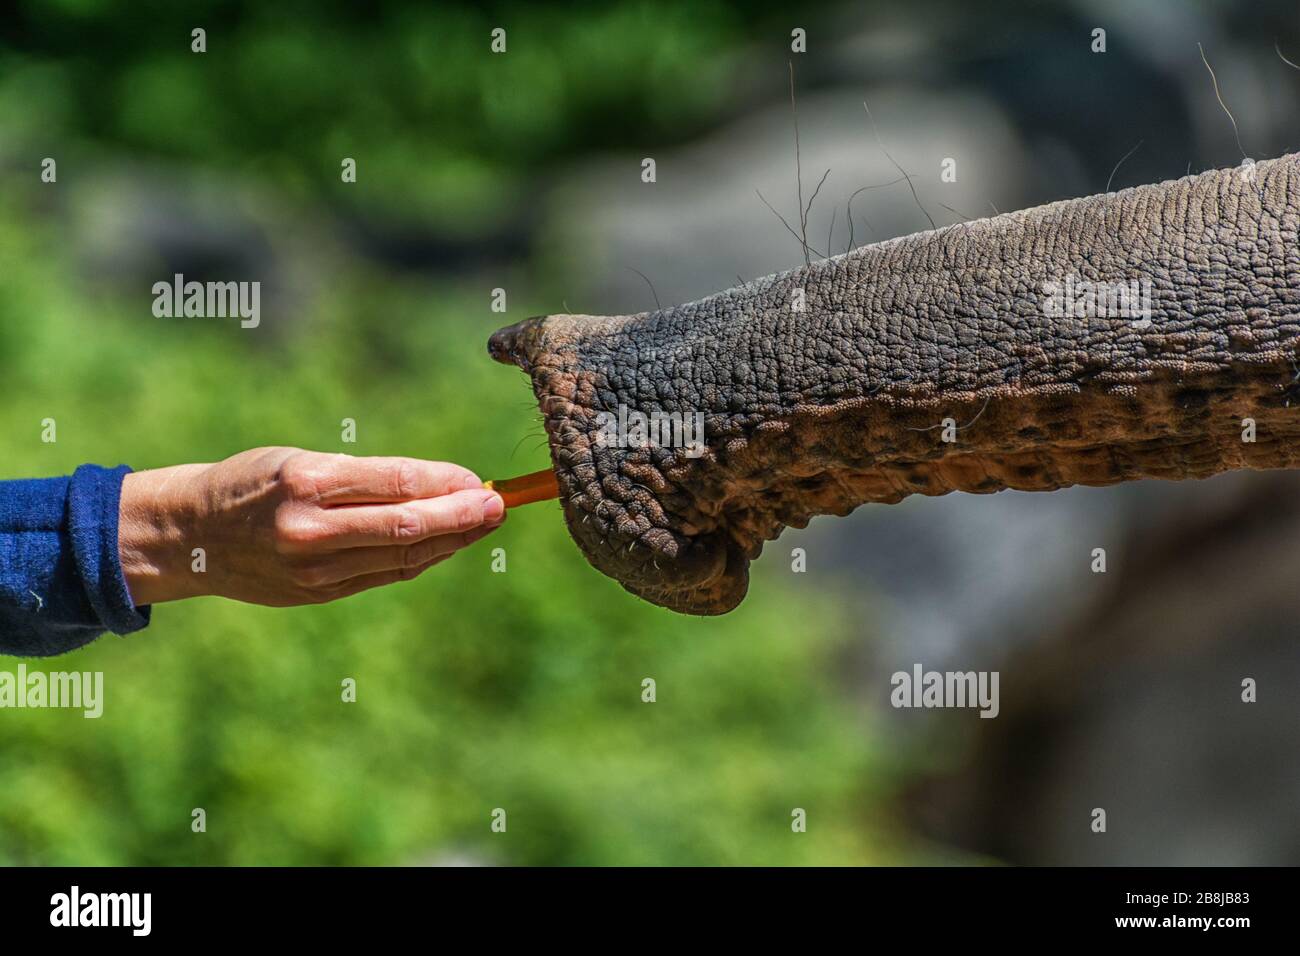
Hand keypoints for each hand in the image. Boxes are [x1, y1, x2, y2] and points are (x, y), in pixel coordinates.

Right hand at [117, 447, 504, 606]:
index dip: (443, 483)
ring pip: (400, 555)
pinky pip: (384, 574)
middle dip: (461, 516)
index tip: (477, 479)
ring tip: (485, 523)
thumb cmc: (251, 484)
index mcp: (304, 484)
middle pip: (405, 525)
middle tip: (500, 504)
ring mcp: (314, 569)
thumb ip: (364, 476)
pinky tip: (448, 544)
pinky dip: (422, 558)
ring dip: (451, 540)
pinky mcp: (318, 594)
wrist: (189, 538)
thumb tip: (442, 483)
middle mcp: (309, 530)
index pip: (393, 482)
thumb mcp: (299, 462)